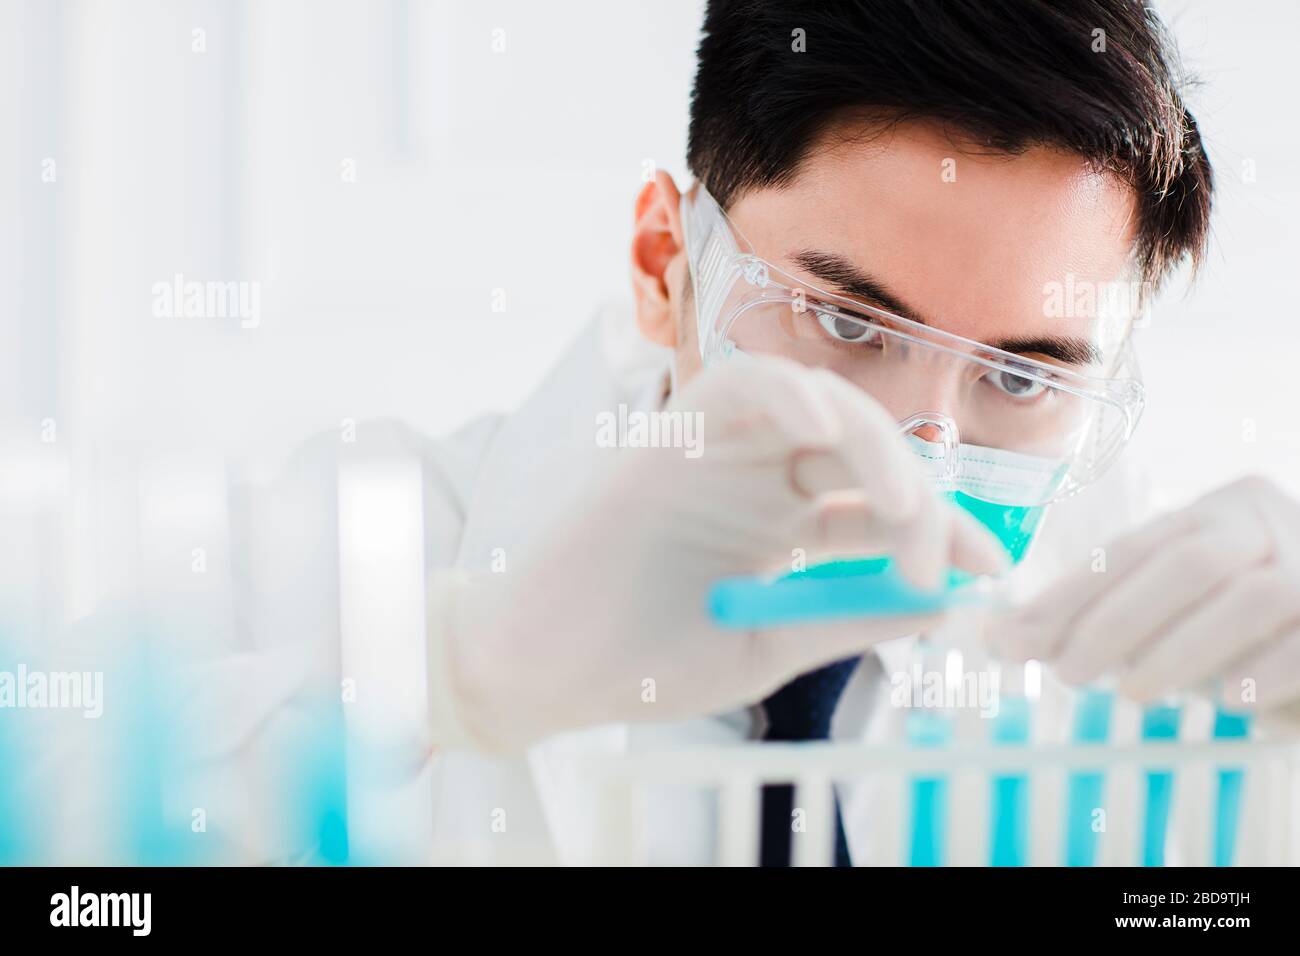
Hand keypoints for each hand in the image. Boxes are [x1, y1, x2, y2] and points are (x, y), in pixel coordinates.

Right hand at [446, 355, 1007, 750]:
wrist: (545, 672)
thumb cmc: (644, 664)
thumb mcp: (768, 646)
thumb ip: (849, 618)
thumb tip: (944, 601)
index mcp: (780, 529)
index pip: (877, 510)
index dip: (941, 530)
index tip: (989, 569)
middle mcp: (757, 481)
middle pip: (860, 453)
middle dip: (917, 494)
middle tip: (942, 555)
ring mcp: (717, 453)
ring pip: (815, 406)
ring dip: (870, 442)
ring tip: (904, 505)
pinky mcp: (671, 433)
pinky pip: (740, 383)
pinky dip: (785, 388)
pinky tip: (822, 426)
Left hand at [992, 476, 1299, 712]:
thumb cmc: (1249, 625)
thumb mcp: (1178, 605)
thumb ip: (1104, 615)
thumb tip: (1003, 637)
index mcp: (1217, 511)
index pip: (1130, 548)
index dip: (1066, 595)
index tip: (1009, 641)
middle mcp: (1269, 523)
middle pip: (1187, 562)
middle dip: (1115, 621)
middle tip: (1067, 676)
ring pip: (1249, 598)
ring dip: (1180, 651)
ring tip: (1132, 694)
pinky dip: (1261, 673)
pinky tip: (1225, 701)